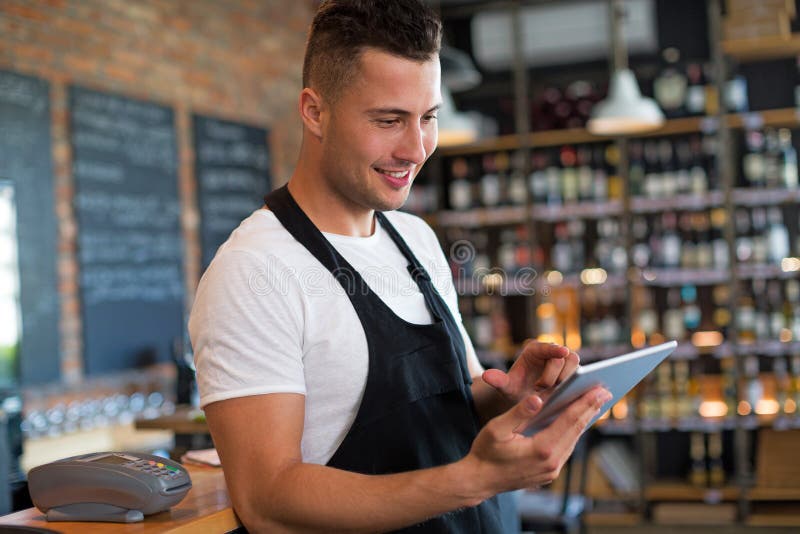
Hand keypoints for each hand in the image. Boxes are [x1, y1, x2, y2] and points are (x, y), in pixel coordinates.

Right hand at [464, 386, 611, 494]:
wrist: (479, 480)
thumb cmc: (485, 452)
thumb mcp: (496, 429)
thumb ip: (518, 413)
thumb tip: (538, 399)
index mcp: (541, 449)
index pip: (569, 421)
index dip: (585, 403)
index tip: (599, 389)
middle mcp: (551, 463)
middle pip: (576, 430)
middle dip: (591, 409)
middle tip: (606, 391)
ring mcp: (552, 470)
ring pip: (573, 440)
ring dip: (585, 421)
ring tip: (595, 404)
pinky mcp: (549, 473)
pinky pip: (567, 449)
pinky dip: (574, 432)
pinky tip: (577, 422)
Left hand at [482, 341, 579, 404]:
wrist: (525, 400)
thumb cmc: (515, 390)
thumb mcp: (506, 387)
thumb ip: (498, 381)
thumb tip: (486, 376)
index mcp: (535, 350)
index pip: (547, 347)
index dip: (555, 348)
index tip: (561, 351)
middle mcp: (553, 354)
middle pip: (565, 356)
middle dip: (556, 373)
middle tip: (541, 387)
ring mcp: (565, 365)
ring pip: (576, 366)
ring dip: (566, 379)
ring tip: (552, 393)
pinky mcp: (573, 376)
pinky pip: (583, 376)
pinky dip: (581, 383)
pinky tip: (580, 394)